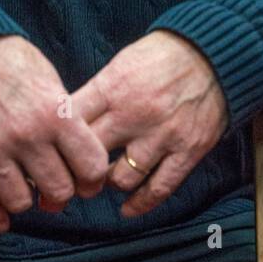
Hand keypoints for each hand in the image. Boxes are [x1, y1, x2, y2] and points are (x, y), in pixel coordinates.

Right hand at [0, 35, 109, 233]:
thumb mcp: (49, 79)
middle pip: (58, 191)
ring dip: (27, 200)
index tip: (86, 181)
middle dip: (60, 194)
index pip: (91, 168)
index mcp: (55, 113)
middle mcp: (26, 136)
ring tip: (25, 189)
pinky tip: (1, 211)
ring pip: (22, 203)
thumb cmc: (7, 62)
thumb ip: (66, 119)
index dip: (92, 180)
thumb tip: (80, 156)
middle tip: (54, 188)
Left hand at [69, 29, 228, 217]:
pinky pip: (159, 188)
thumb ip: (96, 95)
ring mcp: (162, 136)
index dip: (54, 141)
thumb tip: (66, 122)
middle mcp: (134, 115)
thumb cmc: (161, 57)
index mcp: (113, 89)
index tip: (49, 152)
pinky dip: (140, 203)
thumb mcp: (120, 64)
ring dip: (107, 183)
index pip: (71, 123)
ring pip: (120, 179)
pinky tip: (127, 208)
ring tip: (103, 180)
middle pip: (90, 155)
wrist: (213, 53)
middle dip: (75, 170)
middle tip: (70, 176)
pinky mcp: (187, 151)